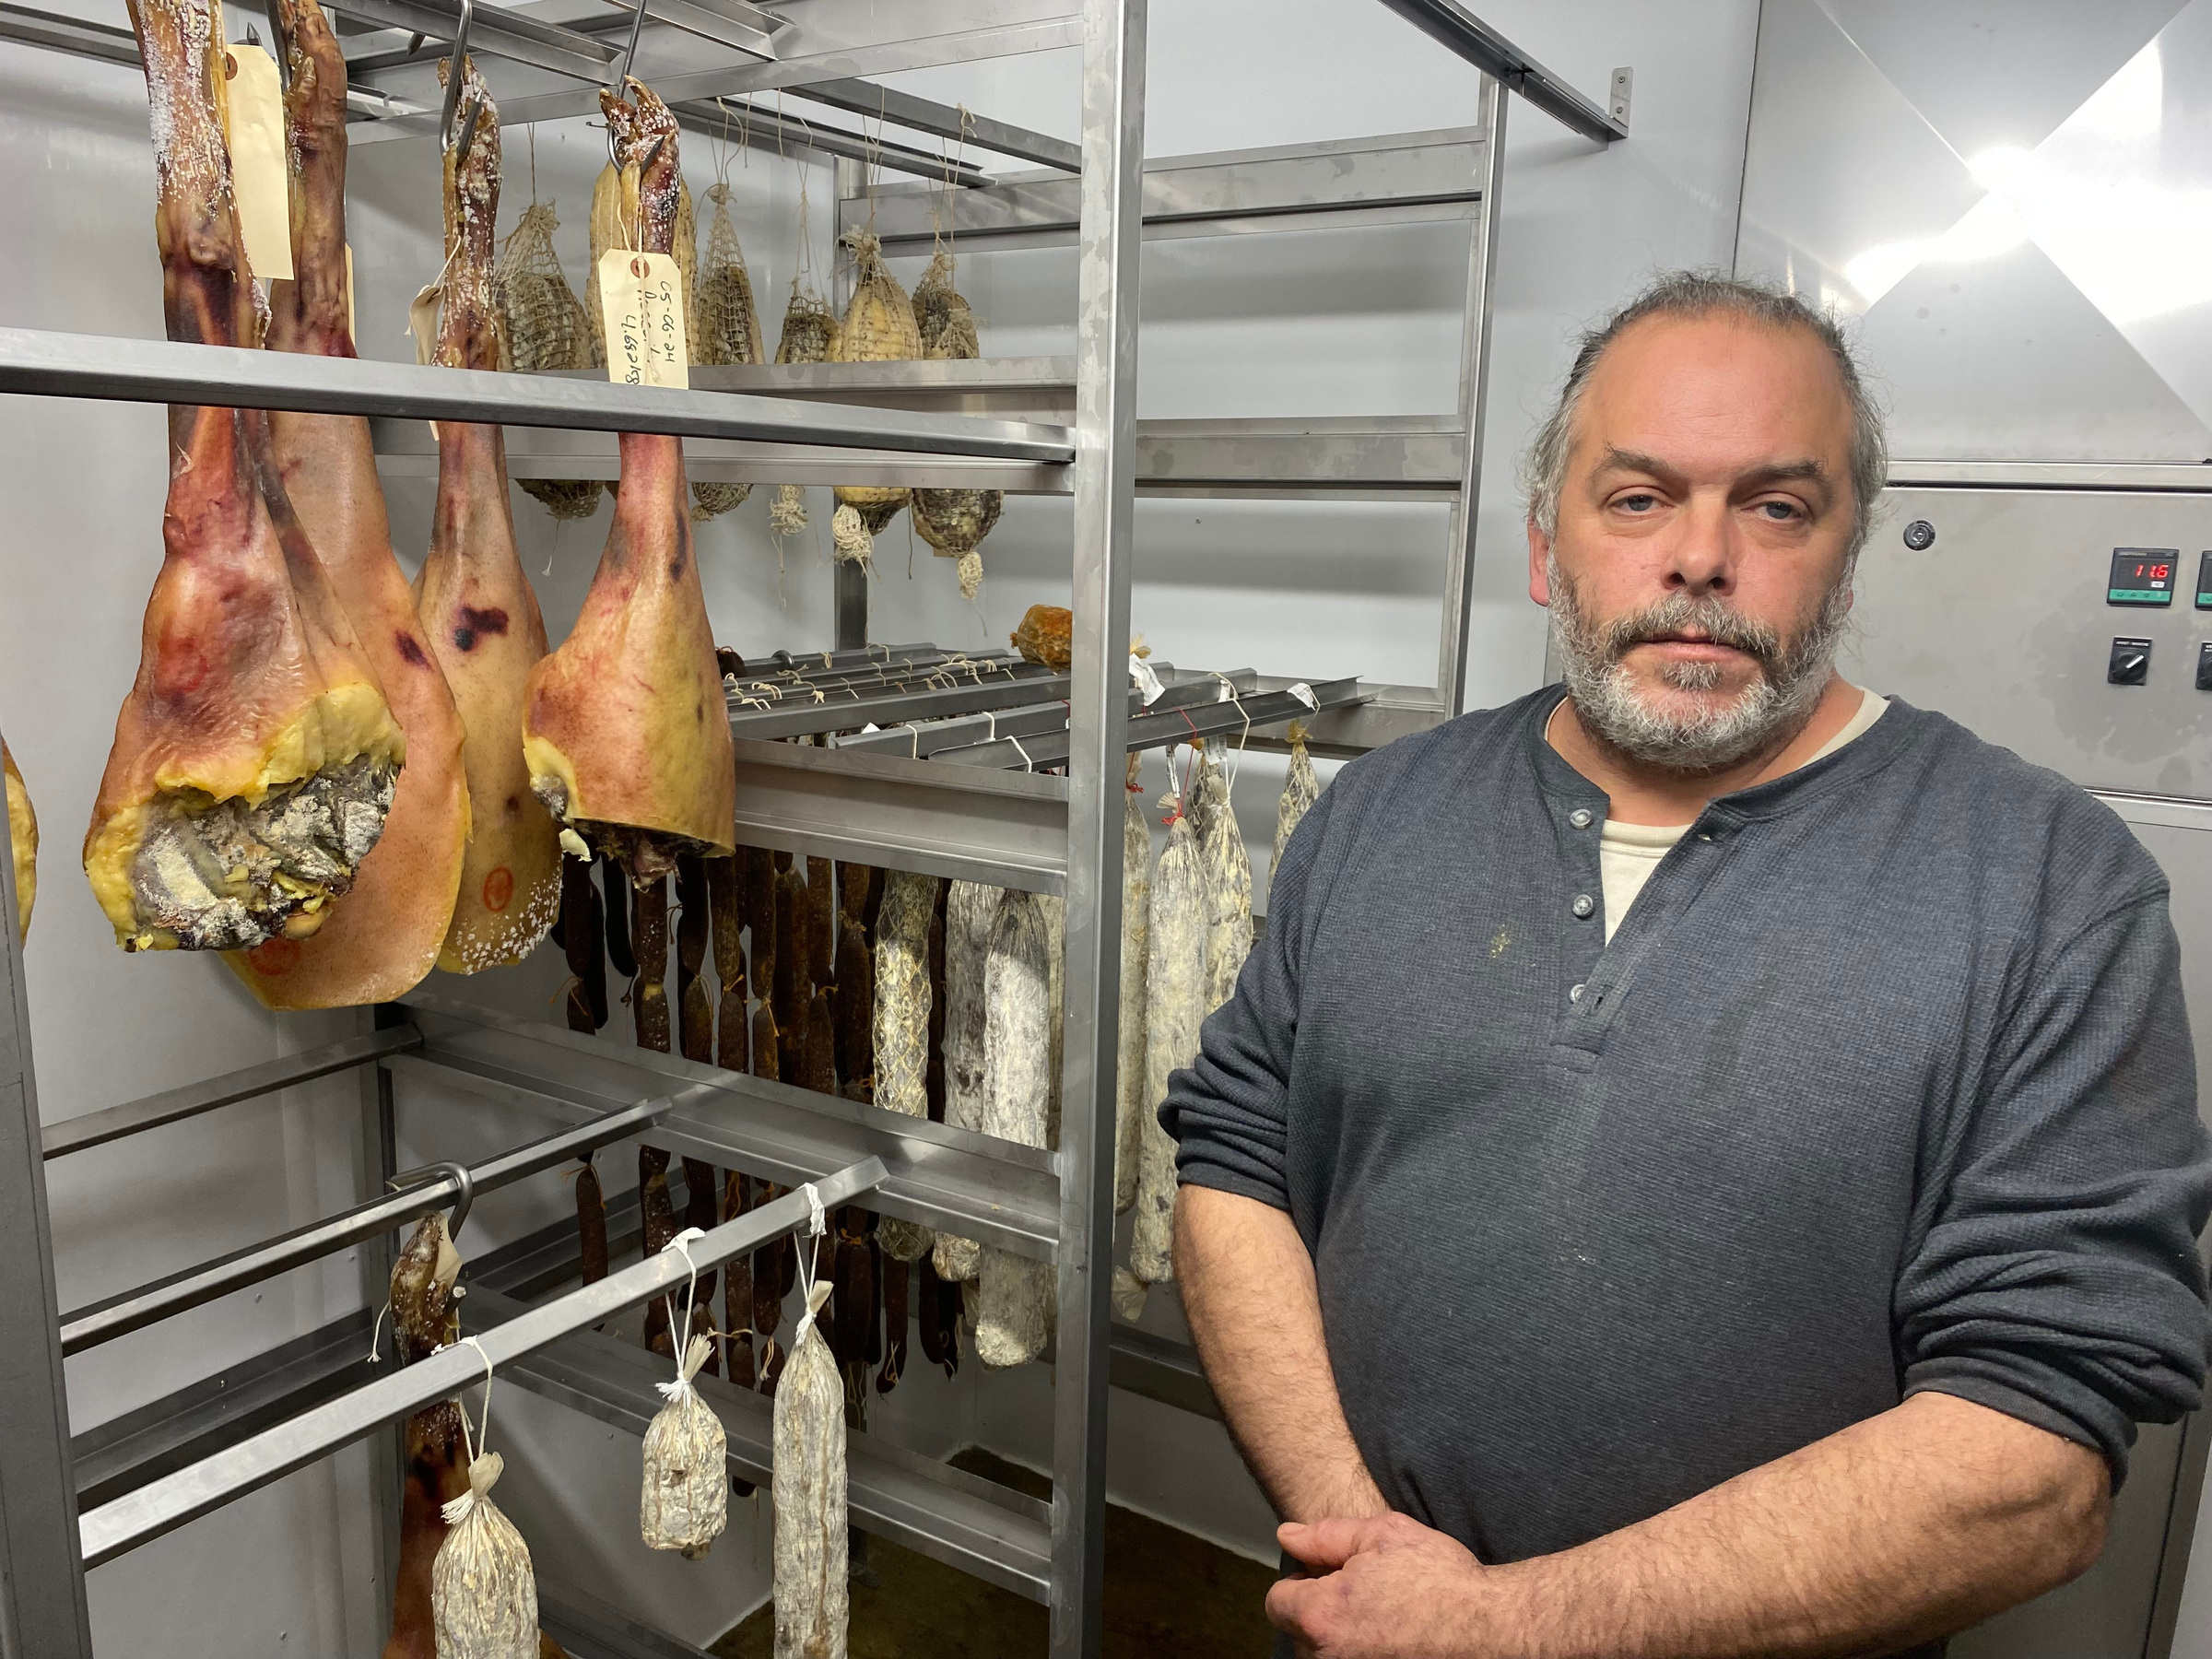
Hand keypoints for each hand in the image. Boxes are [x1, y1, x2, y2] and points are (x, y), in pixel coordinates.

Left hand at [1268, 1512, 1496, 1658]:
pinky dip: (1365, 1652)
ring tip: (1383, 1621)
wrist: (1495, 1629)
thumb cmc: (1442, 1580)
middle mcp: (1329, 1658)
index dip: (1302, 1583)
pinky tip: (1393, 1641)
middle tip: (1365, 1598)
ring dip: (1342, 1639)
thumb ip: (1326, 1536)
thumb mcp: (1384, 1536)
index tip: (1331, 1579)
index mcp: (1321, 1616)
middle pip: (1301, 1634)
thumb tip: (1288, 1535)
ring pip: (1325, 1655)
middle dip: (1322, 1613)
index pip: (1277, 1602)